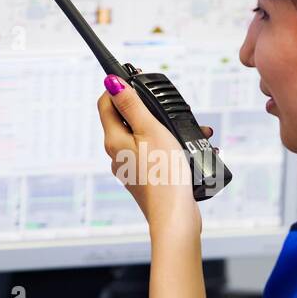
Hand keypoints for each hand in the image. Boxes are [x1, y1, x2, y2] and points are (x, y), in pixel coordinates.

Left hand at [96, 75, 210, 237]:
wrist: (174, 216)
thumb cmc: (163, 174)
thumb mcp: (150, 129)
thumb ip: (131, 105)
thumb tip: (111, 83)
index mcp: (114, 139)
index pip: (105, 103)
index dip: (118, 88)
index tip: (135, 81)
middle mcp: (118, 154)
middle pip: (127, 120)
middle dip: (150, 110)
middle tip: (169, 107)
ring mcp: (131, 168)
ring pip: (145, 138)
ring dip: (167, 130)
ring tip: (191, 131)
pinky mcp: (146, 180)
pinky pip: (155, 156)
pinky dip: (171, 148)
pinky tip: (190, 151)